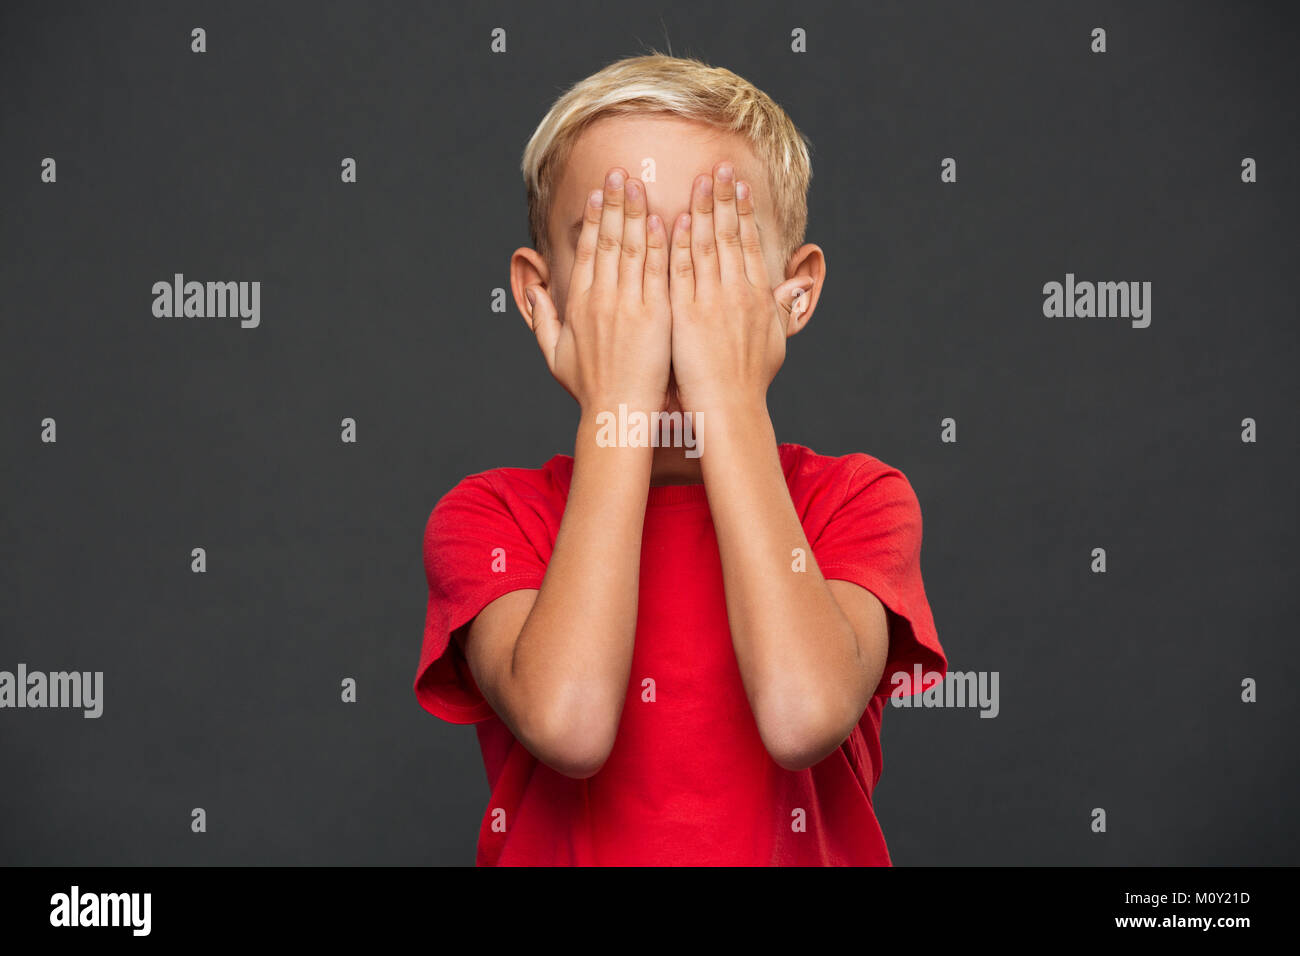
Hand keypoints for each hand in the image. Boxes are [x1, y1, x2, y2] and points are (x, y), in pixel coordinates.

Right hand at [522, 167, 672, 415]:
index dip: (593, 218)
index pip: (587, 250)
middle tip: (620, 172)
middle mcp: (602, 298)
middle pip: (607, 239)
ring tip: (639, 183)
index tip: (598, 192)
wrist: (617, 413)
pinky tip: (663, 218)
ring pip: (631, 247)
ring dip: (636, 212)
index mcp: (580, 304)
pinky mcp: (655, 314)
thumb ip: (542, 320)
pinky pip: (657, 270)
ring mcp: (628, 304)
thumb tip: (534, 293)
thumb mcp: (555, 354)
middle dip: (614, 202)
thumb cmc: (591, 389)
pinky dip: (659, 242)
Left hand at [668, 161, 812, 414]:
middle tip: (719, 165)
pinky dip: (677, 244)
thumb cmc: (750, 382)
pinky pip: (680, 271)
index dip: (742, 210)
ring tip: (697, 180)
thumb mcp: (775, 340)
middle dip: (723, 197)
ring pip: (705, 245)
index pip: (748, 242)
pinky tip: (672, 219)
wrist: (730, 409)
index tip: (738, 183)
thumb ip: (781, 308)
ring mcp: (711, 301)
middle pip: (728, 234)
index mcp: (757, 295)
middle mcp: (737, 292)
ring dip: (700, 209)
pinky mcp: (687, 314)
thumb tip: (794, 286)